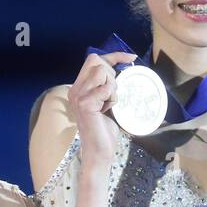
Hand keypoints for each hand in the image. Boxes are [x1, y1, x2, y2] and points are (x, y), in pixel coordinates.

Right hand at [70, 50, 136, 168]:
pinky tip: (106, 110)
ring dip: (112, 87)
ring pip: (102, 73)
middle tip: (112, 94)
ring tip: (108, 104)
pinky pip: (106, 89)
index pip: (93, 59)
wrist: (99, 151)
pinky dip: (112, 98)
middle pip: (97, 62)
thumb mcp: (104, 102)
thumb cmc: (104, 130)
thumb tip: (121, 68)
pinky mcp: (85, 104)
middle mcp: (75, 90)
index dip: (114, 55)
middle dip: (112, 74)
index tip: (131, 58)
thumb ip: (106, 86)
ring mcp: (78, 96)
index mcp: (78, 88)